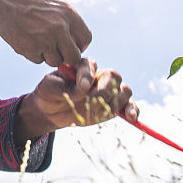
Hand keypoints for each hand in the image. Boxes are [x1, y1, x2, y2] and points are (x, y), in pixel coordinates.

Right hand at [0, 0, 90, 67]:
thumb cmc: (27, 0)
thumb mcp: (53, 4)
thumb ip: (67, 23)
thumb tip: (76, 45)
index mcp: (68, 14)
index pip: (86, 39)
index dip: (79, 45)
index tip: (70, 45)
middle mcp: (60, 27)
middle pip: (73, 57)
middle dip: (65, 57)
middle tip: (55, 51)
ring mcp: (45, 39)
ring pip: (54, 61)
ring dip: (46, 55)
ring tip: (34, 38)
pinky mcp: (30, 48)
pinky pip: (37, 60)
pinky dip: (32, 54)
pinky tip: (24, 39)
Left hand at [14, 59, 134, 136]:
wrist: (51, 111)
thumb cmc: (49, 94)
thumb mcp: (49, 88)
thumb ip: (64, 87)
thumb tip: (83, 89)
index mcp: (82, 67)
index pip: (91, 66)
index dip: (88, 75)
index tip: (82, 86)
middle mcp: (98, 77)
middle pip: (113, 76)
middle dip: (105, 90)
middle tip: (93, 102)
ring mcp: (108, 92)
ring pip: (124, 90)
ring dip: (119, 101)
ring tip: (106, 111)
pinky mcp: (113, 107)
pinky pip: (130, 106)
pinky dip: (133, 110)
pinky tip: (131, 117)